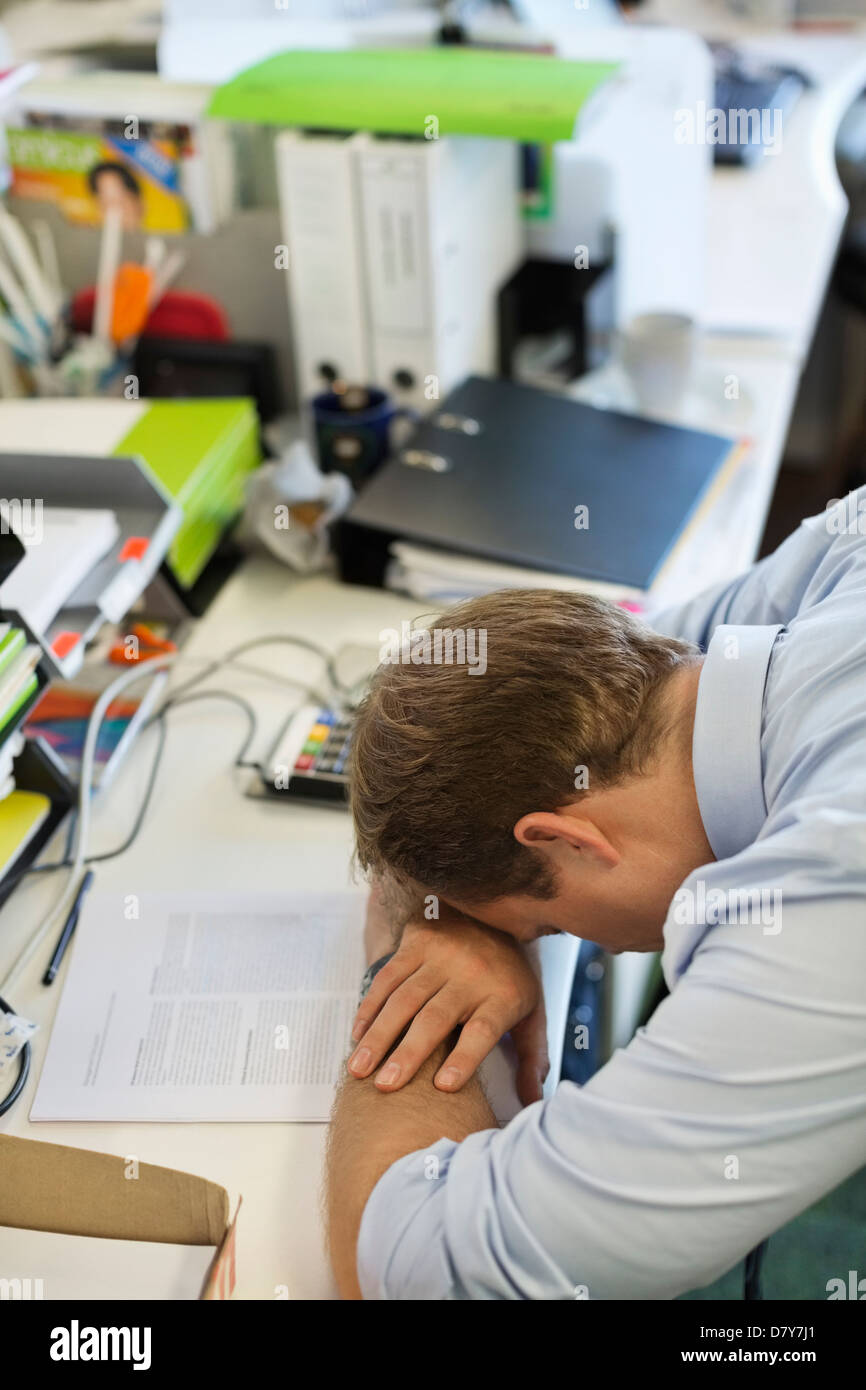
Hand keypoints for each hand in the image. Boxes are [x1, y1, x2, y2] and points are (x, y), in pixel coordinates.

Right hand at [349, 909, 548, 1105]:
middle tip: (385, 1086)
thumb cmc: (511, 975)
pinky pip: (388, 978)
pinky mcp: (417, 942)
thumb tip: (533, 1101)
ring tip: (359, 1067)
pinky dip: (369, 1007)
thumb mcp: (532, 1011)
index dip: (464, 1057)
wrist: (495, 911)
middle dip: (408, 1053)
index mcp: (503, 996)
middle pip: (436, 1018)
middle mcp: (471, 974)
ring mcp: (441, 956)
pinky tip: (358, 1034)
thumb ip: (533, 1056)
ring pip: (404, 999)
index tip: (444, 1086)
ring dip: (378, 1034)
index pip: (483, 1030)